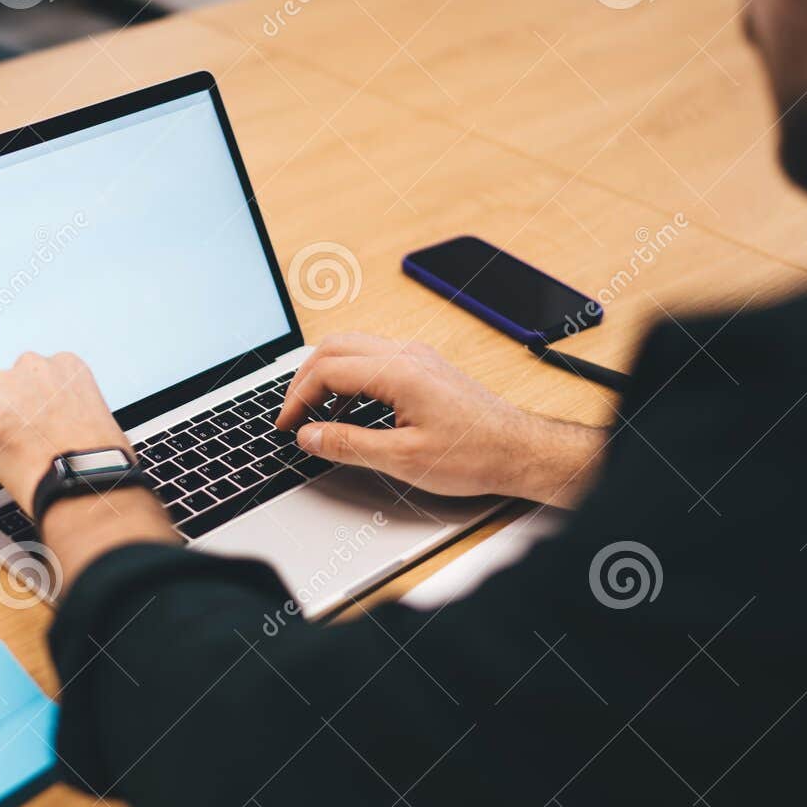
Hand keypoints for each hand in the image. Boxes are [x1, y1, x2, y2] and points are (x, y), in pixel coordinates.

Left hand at [0, 352, 131, 513]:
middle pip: (9, 394)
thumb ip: (69, 408)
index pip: (36, 384)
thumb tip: (59, 424)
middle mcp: (32, 365)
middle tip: (30, 448)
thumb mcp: (95, 417)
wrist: (82, 481)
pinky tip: (6, 467)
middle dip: (15, 420)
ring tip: (22, 459)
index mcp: (65, 365)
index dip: (40, 416)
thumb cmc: (97, 460)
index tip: (44, 434)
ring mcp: (2, 385)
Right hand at [275, 333, 605, 506]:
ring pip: (353, 347)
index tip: (286, 424)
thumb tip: (310, 435)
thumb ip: (349, 444)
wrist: (519, 451)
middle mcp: (407, 355)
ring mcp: (417, 357)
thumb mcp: (402, 459)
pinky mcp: (425, 367)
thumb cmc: (474, 454)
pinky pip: (374, 357)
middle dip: (304, 379)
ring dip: (326, 375)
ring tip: (314, 413)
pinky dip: (349, 376)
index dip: (297, 398)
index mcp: (398, 372)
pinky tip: (347, 408)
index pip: (327, 370)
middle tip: (292, 414)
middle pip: (334, 347)